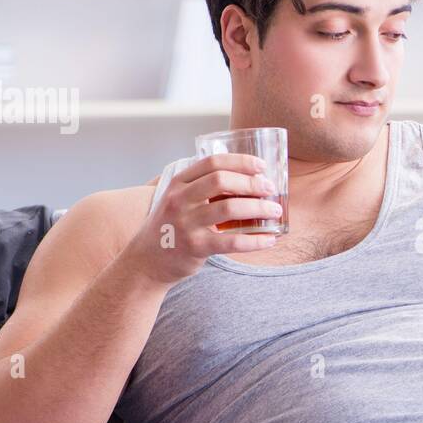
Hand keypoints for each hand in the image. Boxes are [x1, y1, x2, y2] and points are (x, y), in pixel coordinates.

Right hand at [121, 152, 282, 287]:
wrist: (147, 261)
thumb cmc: (171, 227)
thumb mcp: (178, 199)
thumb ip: (202, 187)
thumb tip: (246, 178)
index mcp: (178, 183)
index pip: (212, 162)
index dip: (240, 161)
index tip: (261, 166)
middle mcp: (180, 200)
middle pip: (221, 180)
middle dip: (252, 182)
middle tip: (270, 189)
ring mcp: (186, 223)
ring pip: (229, 208)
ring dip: (259, 208)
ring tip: (275, 211)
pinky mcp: (195, 247)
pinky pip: (231, 241)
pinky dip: (255, 241)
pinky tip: (270, 239)